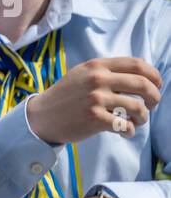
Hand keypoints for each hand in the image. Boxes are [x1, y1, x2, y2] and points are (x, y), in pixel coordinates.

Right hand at [27, 57, 161, 144]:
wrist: (41, 116)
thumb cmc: (65, 96)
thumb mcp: (82, 74)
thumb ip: (106, 71)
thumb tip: (140, 76)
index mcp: (97, 66)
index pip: (137, 64)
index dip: (154, 75)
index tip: (157, 85)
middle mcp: (98, 80)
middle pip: (142, 84)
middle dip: (154, 97)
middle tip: (151, 105)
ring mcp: (96, 99)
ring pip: (137, 107)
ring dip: (143, 117)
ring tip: (137, 121)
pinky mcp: (94, 119)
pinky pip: (124, 125)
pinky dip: (130, 131)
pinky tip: (125, 132)